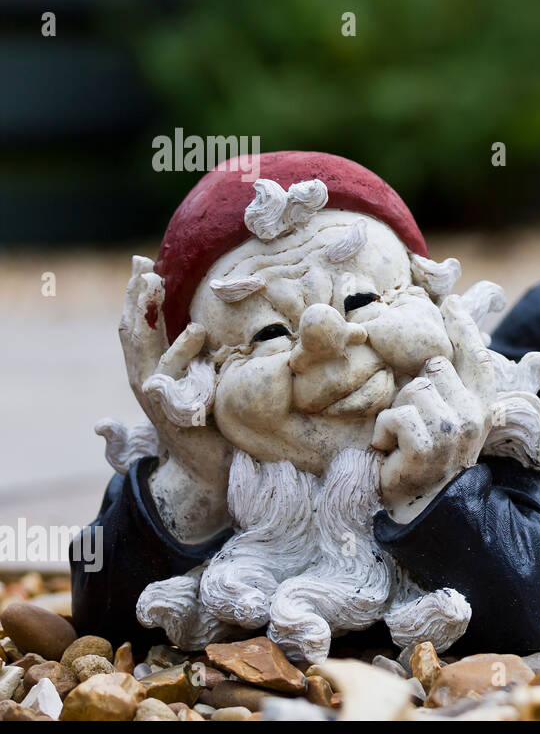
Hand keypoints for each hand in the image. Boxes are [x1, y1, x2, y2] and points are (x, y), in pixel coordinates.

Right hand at [120, 256, 230, 511]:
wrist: (209, 471)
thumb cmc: (211, 422)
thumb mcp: (201, 380)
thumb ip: (196, 355)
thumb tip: (201, 323)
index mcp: (153, 370)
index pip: (138, 327)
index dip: (137, 297)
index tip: (143, 263)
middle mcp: (148, 381)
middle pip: (134, 334)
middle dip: (136, 300)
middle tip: (143, 268)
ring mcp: (159, 399)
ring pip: (149, 354)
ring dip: (152, 319)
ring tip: (158, 285)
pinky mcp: (175, 414)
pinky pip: (177, 380)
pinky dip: (183, 355)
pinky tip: (196, 331)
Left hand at [371, 295, 496, 519]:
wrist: (415, 507)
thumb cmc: (421, 460)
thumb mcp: (444, 419)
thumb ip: (450, 387)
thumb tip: (440, 353)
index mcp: (482, 408)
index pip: (477, 358)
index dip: (465, 326)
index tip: (452, 301)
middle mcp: (475, 417)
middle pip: (435, 367)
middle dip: (414, 389)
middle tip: (413, 424)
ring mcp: (455, 432)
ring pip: (414, 389)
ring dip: (396, 414)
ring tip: (401, 441)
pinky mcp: (430, 446)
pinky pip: (397, 415)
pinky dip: (384, 434)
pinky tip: (390, 453)